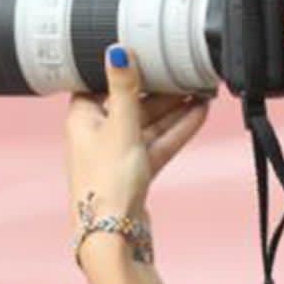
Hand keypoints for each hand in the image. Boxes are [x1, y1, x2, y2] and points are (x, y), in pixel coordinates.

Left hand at [64, 44, 211, 225]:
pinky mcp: (136, 170)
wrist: (114, 233)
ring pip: (149, 123)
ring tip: (201, 91)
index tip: (148, 52)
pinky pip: (158, 143)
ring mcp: (118, 153)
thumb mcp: (120, 126)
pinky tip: (198, 116)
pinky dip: (176, 131)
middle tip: (185, 71)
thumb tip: (117, 50)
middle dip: (160, 89)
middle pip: (131, 101)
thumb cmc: (106, 184)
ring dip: (174, 109)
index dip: (125, 68)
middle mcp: (98, 133)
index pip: (103, 82)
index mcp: (82, 117)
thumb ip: (125, 88)